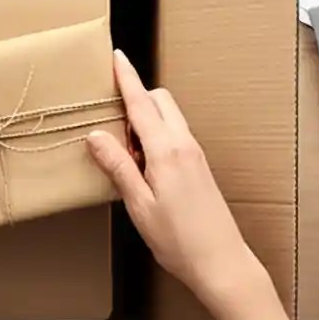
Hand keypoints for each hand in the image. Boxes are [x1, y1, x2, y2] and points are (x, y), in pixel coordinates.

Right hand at [86, 51, 270, 318]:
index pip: (141, 103)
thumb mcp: (138, 205)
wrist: (222, 262)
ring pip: (169, 118)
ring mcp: (196, 154)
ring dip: (145, 121)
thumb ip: (118, 166)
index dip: (126, 78)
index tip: (116, 57)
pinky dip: (156, 137)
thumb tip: (96, 136)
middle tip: (109, 118)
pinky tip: (143, 166)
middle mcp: (184, 145)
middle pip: (159, 102)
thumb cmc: (179, 240)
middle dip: (136, 98)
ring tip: (123, 151)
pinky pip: (176, 136)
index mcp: (167, 151)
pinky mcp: (200, 167)